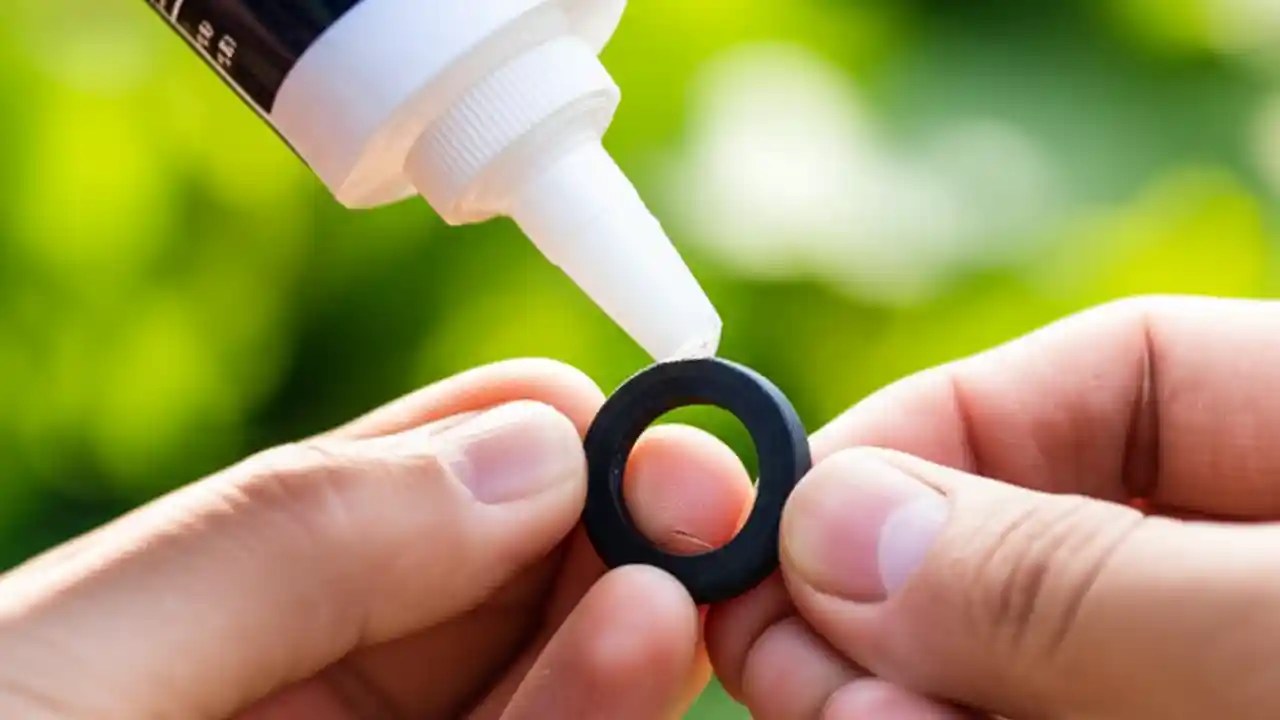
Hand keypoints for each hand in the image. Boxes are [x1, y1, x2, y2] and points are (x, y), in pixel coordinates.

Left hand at [0, 359, 752, 719]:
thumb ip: (286, 543)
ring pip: (541, 687)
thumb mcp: (61, 668)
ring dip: (618, 634)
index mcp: (231, 605)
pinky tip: (633, 655)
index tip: (633, 438)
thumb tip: (528, 442)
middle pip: (512, 581)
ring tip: (668, 589)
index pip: (430, 482)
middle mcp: (324, 688)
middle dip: (611, 534)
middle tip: (698, 506)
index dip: (544, 442)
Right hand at [703, 296, 1279, 718]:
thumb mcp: (1276, 639)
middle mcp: (1260, 565)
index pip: (1118, 369)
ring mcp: (1218, 674)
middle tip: (780, 646)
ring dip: (897, 679)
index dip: (935, 421)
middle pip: (1035, 527)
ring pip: (1016, 655)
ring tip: (851, 717)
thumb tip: (830, 523)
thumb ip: (1065, 577)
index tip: (791, 513)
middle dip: (889, 584)